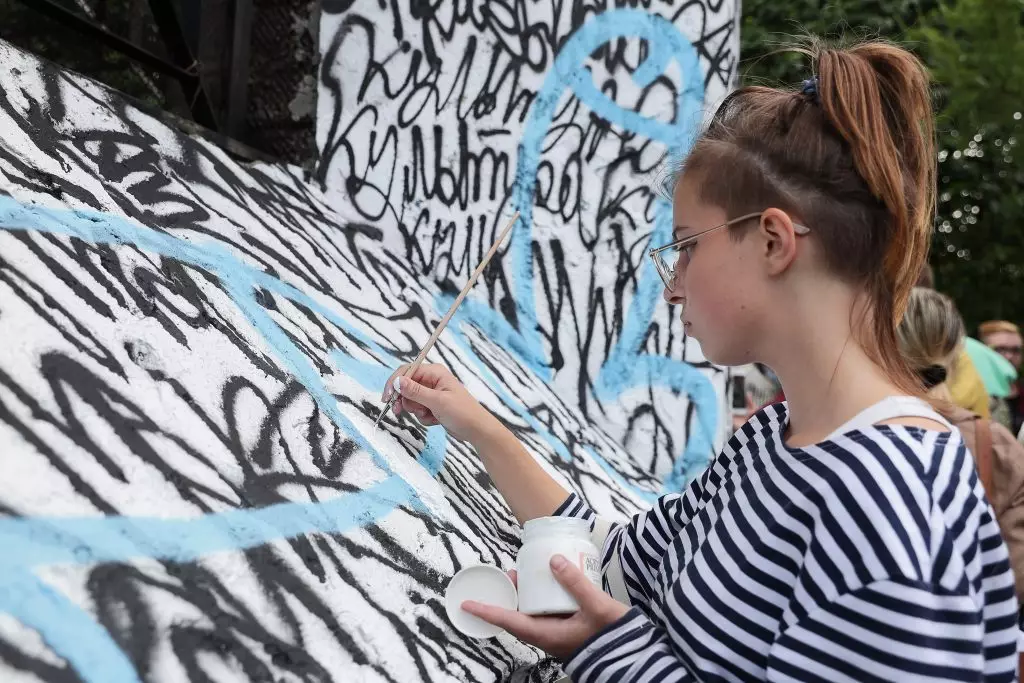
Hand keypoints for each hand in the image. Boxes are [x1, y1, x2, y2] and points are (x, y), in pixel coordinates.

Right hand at [382, 363, 500, 442]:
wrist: (477, 430)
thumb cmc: (462, 412)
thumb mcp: (437, 401)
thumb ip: (416, 392)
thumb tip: (397, 381)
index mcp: (435, 372)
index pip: (406, 371)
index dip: (394, 383)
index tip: (387, 398)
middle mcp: (432, 380)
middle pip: (406, 387)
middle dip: (405, 401)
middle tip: (399, 412)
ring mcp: (432, 393)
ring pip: (411, 401)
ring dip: (416, 411)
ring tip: (429, 415)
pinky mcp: (433, 405)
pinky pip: (418, 410)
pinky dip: (423, 417)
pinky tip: (435, 420)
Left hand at [461, 555, 628, 659]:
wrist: (635, 657)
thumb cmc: (614, 636)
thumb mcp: (597, 606)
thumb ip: (575, 583)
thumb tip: (553, 560)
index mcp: (549, 635)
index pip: (510, 622)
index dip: (488, 612)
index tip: (468, 605)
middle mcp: (548, 638)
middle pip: (518, 617)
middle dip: (509, 597)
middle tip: (509, 574)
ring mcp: (558, 636)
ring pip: (533, 615)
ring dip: (526, 597)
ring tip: (526, 574)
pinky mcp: (568, 631)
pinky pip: (546, 615)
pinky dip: (541, 600)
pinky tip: (551, 586)